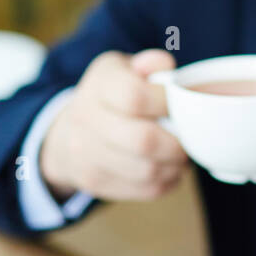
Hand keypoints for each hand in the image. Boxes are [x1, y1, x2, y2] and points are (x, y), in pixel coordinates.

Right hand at [39, 49, 188, 201]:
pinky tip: (167, 169)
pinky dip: (167, 182)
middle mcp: (85, 119)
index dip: (166, 103)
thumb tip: (165, 67)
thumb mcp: (123, 70)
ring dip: (175, 166)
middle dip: (177, 144)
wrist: (67, 135)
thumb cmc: (109, 98)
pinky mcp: (96, 183)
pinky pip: (145, 190)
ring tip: (179, 155)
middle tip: (187, 140)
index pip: (135, 97)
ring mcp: (86, 155)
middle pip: (143, 141)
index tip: (179, 105)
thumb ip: (149, 65)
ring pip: (147, 171)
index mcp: (99, 85)